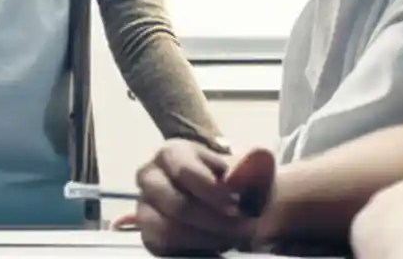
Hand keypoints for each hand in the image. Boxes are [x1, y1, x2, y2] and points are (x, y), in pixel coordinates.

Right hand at [127, 141, 269, 255]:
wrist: (227, 204)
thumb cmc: (233, 184)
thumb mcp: (246, 171)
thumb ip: (252, 165)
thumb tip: (259, 157)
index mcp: (171, 153)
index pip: (185, 171)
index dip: (212, 192)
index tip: (236, 206)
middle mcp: (149, 176)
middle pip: (176, 204)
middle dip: (213, 221)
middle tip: (240, 228)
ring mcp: (144, 205)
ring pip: (166, 229)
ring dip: (204, 238)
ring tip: (228, 237)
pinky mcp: (146, 232)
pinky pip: (161, 246)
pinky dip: (192, 248)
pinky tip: (213, 245)